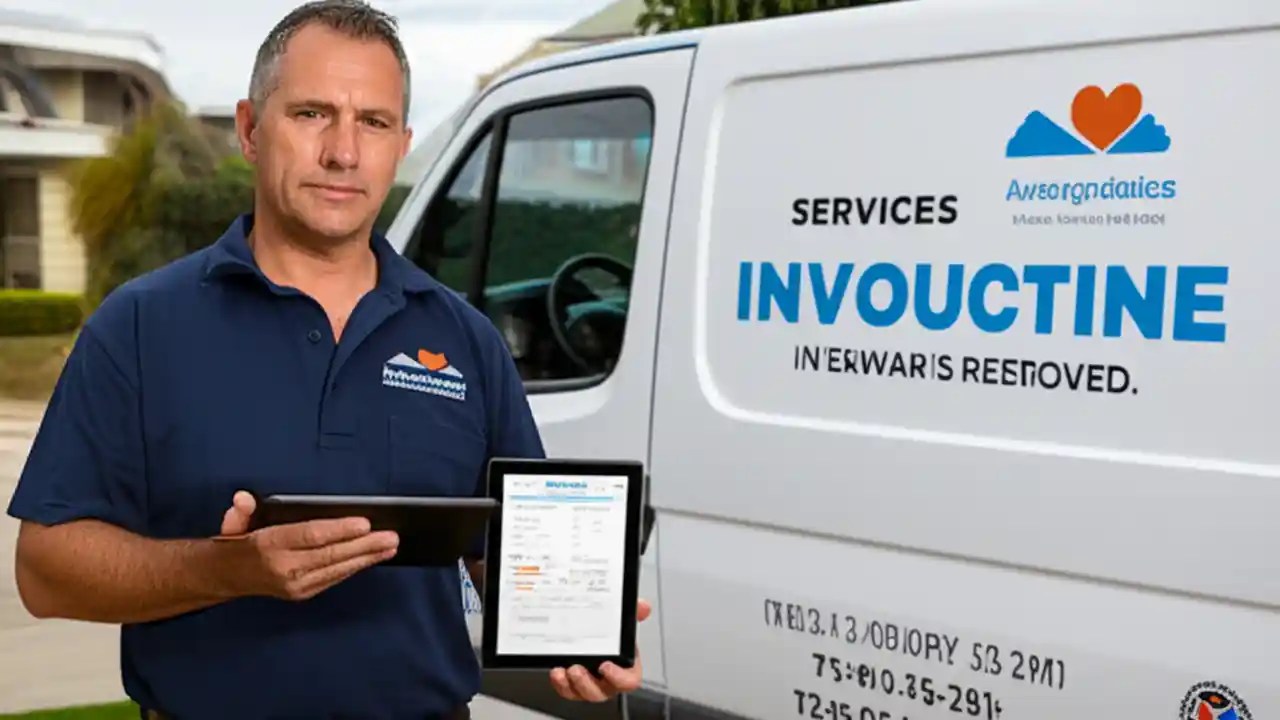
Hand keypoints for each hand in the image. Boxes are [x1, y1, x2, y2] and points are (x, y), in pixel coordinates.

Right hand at [214, 490, 398, 600]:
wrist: (227, 577)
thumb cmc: (239, 543)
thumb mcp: (235, 522)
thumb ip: (241, 510)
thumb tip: (243, 499)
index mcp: (269, 545)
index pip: (311, 535)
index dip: (340, 530)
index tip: (364, 523)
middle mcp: (284, 568)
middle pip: (331, 554)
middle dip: (364, 545)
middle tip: (390, 536)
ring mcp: (295, 585)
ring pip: (337, 569)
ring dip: (367, 558)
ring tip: (390, 547)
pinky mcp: (303, 594)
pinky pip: (334, 579)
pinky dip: (354, 568)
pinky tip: (372, 559)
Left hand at [549, 598, 650, 701]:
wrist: (589, 631)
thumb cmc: (611, 633)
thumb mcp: (622, 620)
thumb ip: (634, 612)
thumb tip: (643, 606)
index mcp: (625, 666)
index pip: (629, 680)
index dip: (619, 677)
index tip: (605, 666)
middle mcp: (608, 679)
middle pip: (602, 691)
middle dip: (587, 683)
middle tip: (576, 669)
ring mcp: (590, 684)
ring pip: (583, 693)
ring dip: (572, 685)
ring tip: (564, 670)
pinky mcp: (573, 685)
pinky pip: (567, 690)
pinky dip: (561, 683)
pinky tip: (556, 672)